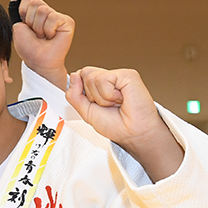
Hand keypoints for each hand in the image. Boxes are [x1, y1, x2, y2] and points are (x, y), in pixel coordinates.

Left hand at [11, 0, 72, 88]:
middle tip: (35, 33)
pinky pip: (53, 18)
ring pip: (43, 10)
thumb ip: (17, 9)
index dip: (23, 12)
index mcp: (34, 12)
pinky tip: (51, 37)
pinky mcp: (67, 21)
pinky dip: (48, 29)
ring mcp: (57, 16)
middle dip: (30, 20)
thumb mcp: (18, 26)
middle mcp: (47, 12)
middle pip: (35, 2)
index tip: (25, 25)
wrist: (38, 61)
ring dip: (38, 27)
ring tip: (43, 36)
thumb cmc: (29, 47)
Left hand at [67, 67, 184, 180]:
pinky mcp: (127, 74)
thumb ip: (74, 95)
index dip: (82, 92)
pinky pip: (103, 79)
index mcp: (101, 84)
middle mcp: (110, 78)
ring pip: (92, 78)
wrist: (133, 133)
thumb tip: (73, 75)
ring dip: (101, 98)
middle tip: (108, 105)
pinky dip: (108, 95)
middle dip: (91, 96)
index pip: (80, 76)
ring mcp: (119, 75)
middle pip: (84, 74)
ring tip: (116, 103)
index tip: (97, 105)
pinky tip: (121, 99)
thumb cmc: (116, 125)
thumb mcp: (86, 111)